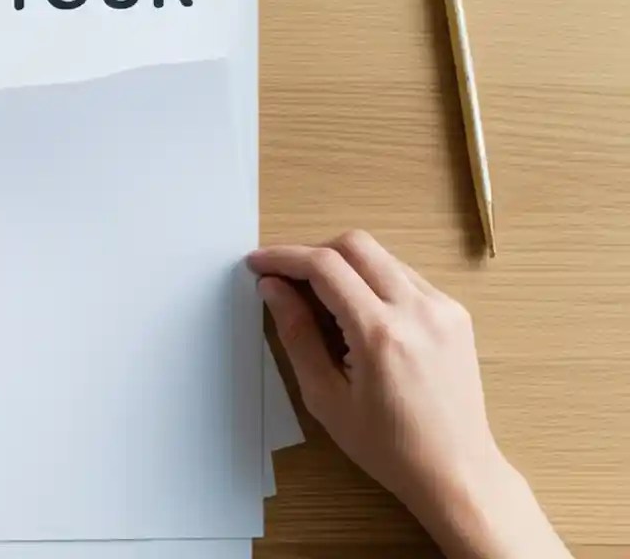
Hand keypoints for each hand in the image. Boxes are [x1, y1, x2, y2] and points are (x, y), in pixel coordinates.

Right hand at [248, 231, 570, 558]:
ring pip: (382, 256)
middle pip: (355, 244)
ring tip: (320, 298)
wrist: (456, 470)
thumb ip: (297, 335)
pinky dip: (373, 280)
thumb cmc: (387, 446)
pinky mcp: (455, 313)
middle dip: (312, 252)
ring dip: (344, 264)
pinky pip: (405, 276)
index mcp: (381, 335)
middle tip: (286, 277)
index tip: (257, 264)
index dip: (284, 257)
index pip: (325, 267)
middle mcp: (417, 310)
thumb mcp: (326, 398)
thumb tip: (272, 288)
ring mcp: (443, 308)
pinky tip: (359, 312)